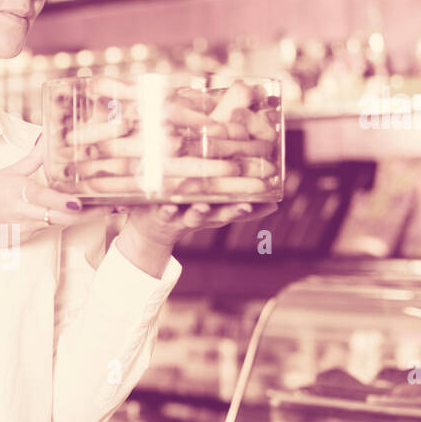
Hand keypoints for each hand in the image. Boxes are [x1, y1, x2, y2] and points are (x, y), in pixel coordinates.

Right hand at [0, 133, 107, 257]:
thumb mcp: (3, 173)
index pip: (47, 199)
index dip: (66, 202)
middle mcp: (25, 214)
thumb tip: (45, 139)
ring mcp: (27, 229)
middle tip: (117, 206)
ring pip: (60, 223)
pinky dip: (65, 220)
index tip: (82, 202)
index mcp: (19, 195)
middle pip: (63, 217)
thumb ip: (30, 160)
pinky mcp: (26, 237)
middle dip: (92, 214)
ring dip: (83, 217)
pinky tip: (80, 214)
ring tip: (109, 208)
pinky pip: (49, 227)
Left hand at [115, 201, 277, 277]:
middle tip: (245, 205)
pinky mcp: (160, 214)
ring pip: (193, 216)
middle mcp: (200, 216)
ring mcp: (181, 216)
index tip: (272, 203)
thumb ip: (232, 195)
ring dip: (200, 212)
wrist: (148, 230)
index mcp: (214, 210)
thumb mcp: (211, 203)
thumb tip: (266, 191)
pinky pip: (164, 212)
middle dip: (232, 211)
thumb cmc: (184, 208)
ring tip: (204, 207)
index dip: (254, 208)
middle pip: (220, 215)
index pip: (237, 209)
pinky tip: (169, 205)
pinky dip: (167, 209)